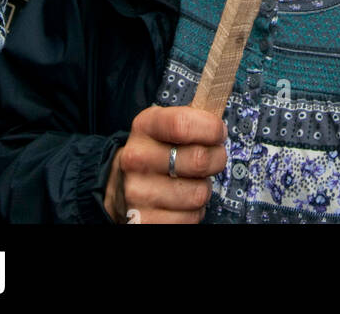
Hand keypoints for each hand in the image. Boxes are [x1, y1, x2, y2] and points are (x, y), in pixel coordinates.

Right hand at [105, 106, 226, 225]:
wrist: (120, 183)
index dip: (210, 128)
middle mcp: (137, 159)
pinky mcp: (144, 221)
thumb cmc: (153, 150)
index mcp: (145, 127)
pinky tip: (182, 201)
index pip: (182, 124)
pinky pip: (190, 218)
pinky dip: (193, 211)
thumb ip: (191, 118)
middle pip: (199, 160)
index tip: (218, 133)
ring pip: (198, 193)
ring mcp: (138, 192)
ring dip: (203, 188)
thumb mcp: (164, 124)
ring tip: (192, 181)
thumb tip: (219, 123)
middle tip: (214, 159)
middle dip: (217, 159)